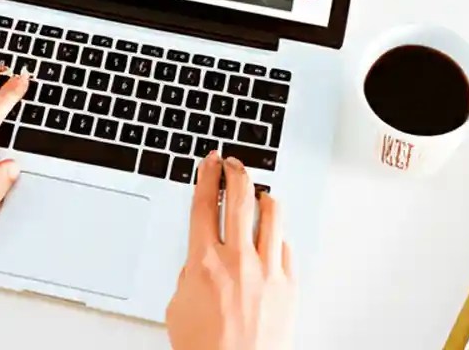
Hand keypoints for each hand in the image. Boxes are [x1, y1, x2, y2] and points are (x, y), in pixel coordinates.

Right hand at [166, 152, 295, 349]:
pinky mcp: (289, 286)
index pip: (205, 203)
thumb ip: (190, 273)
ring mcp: (268, 271)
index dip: (207, 175)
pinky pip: (285, 246)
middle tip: (233, 164)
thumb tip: (201, 257)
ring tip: (258, 193)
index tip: (210, 162)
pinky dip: (276, 235)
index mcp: (205, 262)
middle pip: (241, 197)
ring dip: (263, 196)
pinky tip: (271, 236)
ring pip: (272, 213)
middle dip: (236, 172)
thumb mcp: (179, 306)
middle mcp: (239, 261)